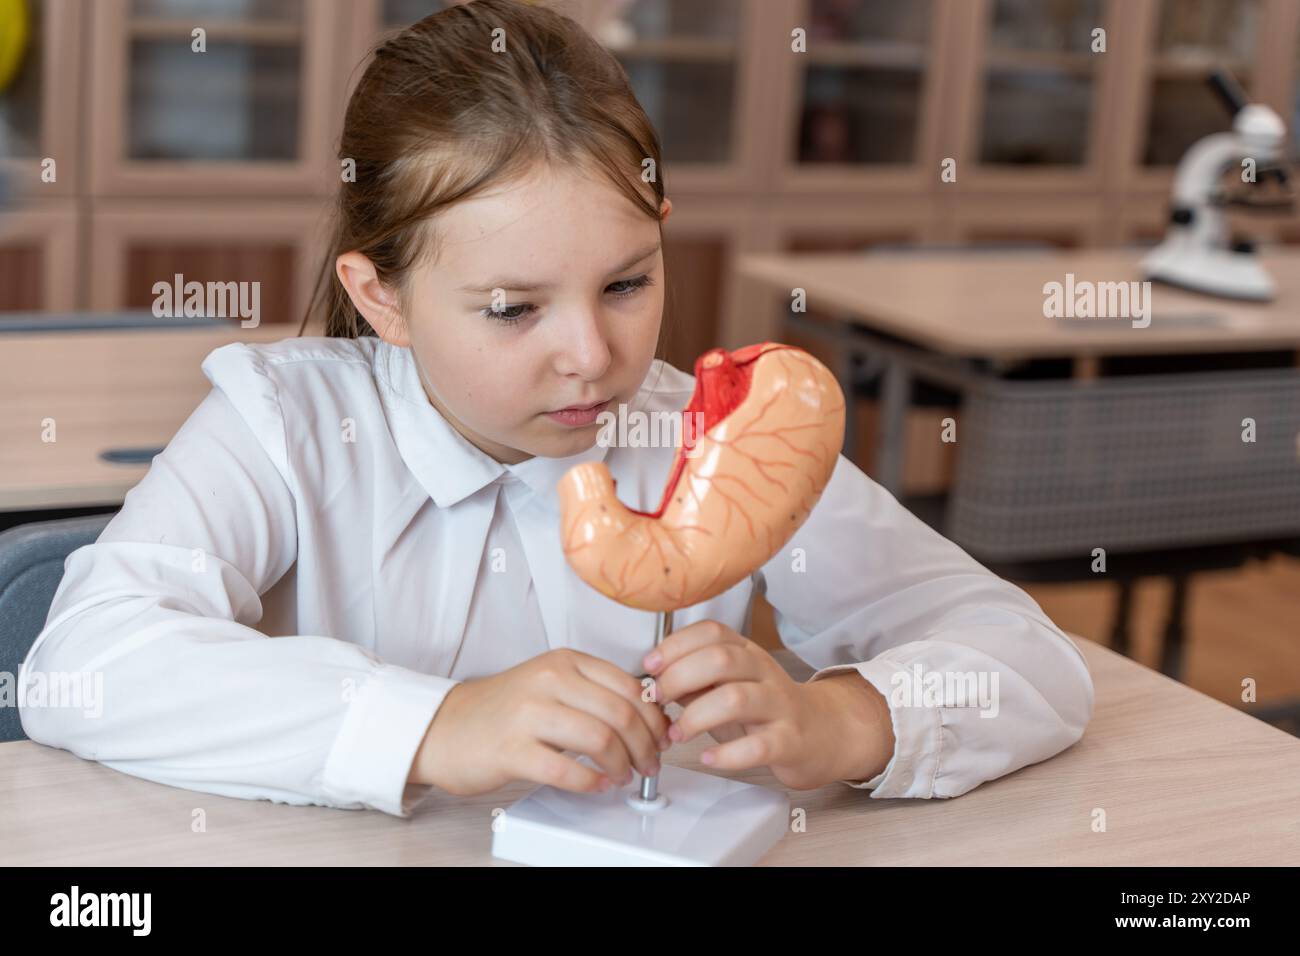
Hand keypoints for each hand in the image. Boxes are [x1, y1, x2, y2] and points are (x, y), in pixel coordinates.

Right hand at [409, 648, 670, 796]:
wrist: (444, 727)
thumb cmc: (502, 710)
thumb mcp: (551, 684)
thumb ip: (594, 692)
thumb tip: (648, 715)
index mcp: (564, 661)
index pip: (630, 685)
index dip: (654, 717)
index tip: (661, 736)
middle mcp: (549, 680)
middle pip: (621, 713)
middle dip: (646, 746)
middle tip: (649, 763)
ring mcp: (528, 714)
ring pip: (600, 738)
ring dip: (623, 765)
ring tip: (623, 776)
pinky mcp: (511, 750)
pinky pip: (566, 769)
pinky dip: (591, 781)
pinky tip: (596, 784)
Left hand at [644, 620, 894, 789]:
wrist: (823, 732)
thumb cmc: (766, 709)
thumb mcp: (730, 684)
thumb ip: (695, 679)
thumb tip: (652, 680)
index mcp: (747, 652)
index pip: (711, 632)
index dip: (676, 645)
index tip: (650, 666)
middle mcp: (764, 673)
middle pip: (721, 659)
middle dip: (679, 677)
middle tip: (657, 699)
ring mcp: (779, 706)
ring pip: (736, 699)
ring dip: (696, 716)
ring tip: (677, 733)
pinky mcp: (790, 741)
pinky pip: (758, 746)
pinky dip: (727, 754)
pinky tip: (708, 757)